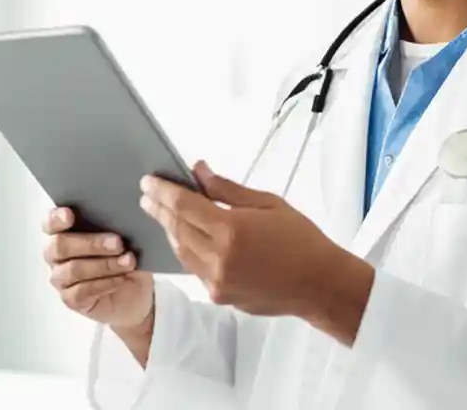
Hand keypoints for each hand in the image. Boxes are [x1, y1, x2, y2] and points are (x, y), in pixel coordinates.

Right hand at [41, 207, 153, 332]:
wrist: (134, 291)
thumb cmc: (123, 255)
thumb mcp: (124, 236)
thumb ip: (115, 223)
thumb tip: (123, 212)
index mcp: (64, 231)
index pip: (51, 222)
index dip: (56, 218)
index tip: (70, 214)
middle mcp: (56, 254)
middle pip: (60, 246)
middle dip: (91, 243)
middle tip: (118, 243)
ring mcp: (61, 278)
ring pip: (73, 270)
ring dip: (104, 265)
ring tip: (128, 261)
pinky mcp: (71, 299)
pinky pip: (81, 292)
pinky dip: (104, 283)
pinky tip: (120, 279)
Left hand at [140, 162, 373, 340]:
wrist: (320, 285)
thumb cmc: (301, 239)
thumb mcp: (268, 203)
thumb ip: (227, 189)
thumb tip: (198, 171)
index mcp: (231, 230)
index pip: (184, 205)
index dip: (162, 191)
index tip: (148, 181)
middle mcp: (218, 258)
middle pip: (177, 228)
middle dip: (159, 209)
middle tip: (147, 195)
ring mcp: (216, 281)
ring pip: (181, 250)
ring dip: (170, 230)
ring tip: (163, 213)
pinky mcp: (219, 296)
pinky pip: (194, 268)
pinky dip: (187, 249)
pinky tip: (187, 237)